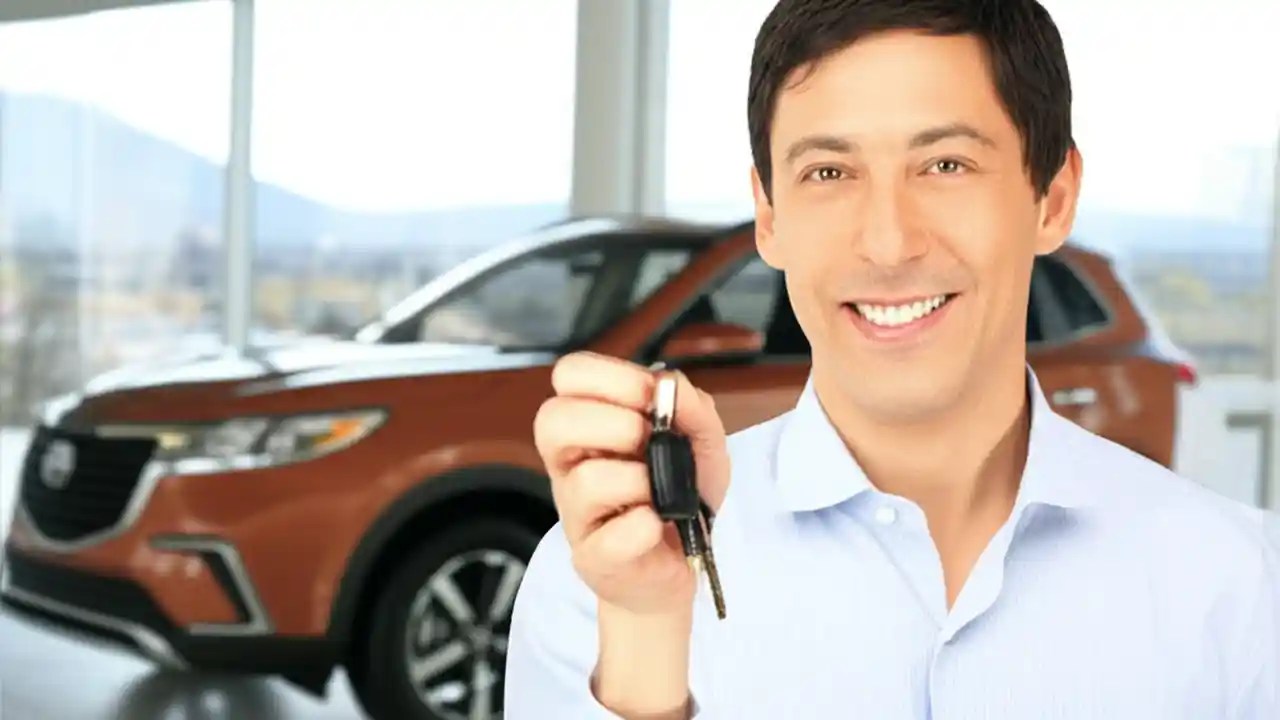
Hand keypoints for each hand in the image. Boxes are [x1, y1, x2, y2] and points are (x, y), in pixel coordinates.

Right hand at [534, 351, 730, 616]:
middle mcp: (572, 463)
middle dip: (613, 424)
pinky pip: (610, 537)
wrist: (684, 565)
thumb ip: (693, 408)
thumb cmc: (679, 497)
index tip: (651, 397)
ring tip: (658, 494)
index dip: (609, 376)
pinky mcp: (593, 557)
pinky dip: (644, 527)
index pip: (569, 375)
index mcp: (591, 425)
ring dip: (638, 481)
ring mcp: (577, 512)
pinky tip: (656, 525)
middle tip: (647, 442)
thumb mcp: (702, 444)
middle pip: (552, 420)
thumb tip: (668, 384)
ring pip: (586, 481)